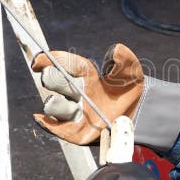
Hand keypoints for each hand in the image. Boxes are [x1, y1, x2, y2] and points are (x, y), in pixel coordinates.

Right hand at [31, 43, 179, 151]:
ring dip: (57, 103)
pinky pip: (57, 127)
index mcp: (84, 73)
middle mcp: (75, 90)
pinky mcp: (75, 130)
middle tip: (68, 84)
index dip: (49, 60)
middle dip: (54, 80)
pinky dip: (47, 123)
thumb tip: (116, 50)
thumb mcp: (131, 71)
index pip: (63, 63)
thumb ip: (124, 60)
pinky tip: (40, 118)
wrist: (140, 113)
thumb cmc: (131, 88)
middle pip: (54, 81)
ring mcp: (74, 110)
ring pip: (54, 104)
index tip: (39, 60)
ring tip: (68, 105)